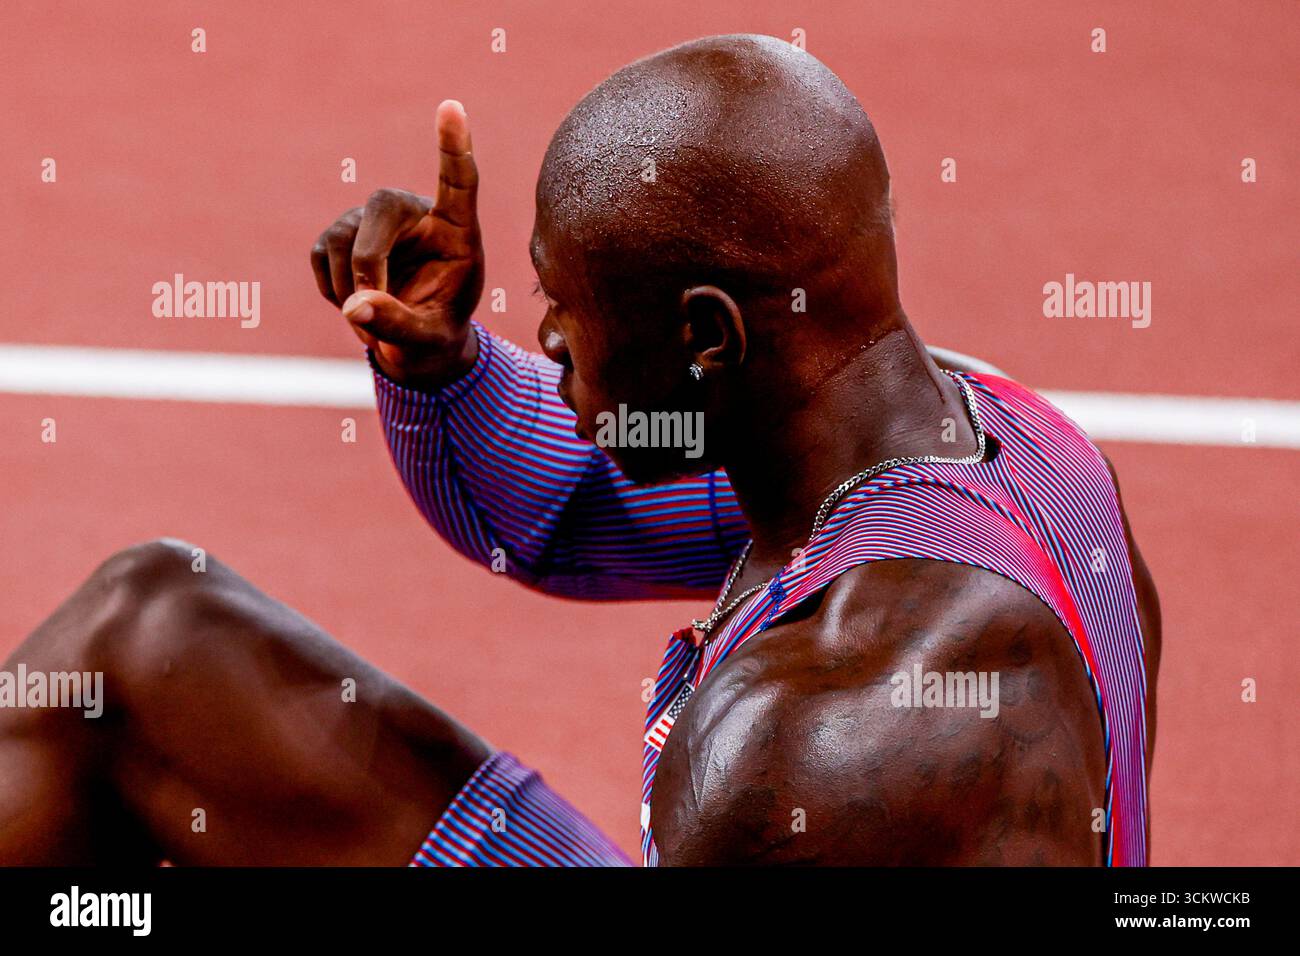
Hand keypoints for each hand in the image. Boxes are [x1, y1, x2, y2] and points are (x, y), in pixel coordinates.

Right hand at [310, 100, 484, 388]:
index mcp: (456, 231)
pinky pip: (321, 254)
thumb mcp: (428, 340)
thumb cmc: (435, 332)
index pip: (458, 182)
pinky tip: (355, 303)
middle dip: (368, 259)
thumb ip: (399, 325)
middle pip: (381, 207)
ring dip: (348, 287)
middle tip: (367, 310)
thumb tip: (353, 307)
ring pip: (343, 237)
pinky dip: (331, 289)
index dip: (454, 146)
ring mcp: (374, 220)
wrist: (414, 342)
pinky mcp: (341, 234)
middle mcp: (415, 214)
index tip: (451, 107)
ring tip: (372, 324)